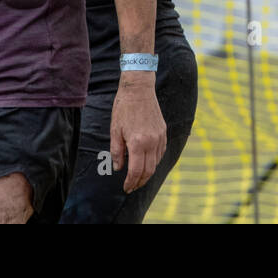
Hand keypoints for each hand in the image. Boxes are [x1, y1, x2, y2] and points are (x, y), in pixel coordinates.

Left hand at [109, 76, 166, 193]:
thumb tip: (118, 168)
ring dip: (148, 173)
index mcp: (138, 143)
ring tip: (139, 178)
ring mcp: (159, 137)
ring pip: (157, 162)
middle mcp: (151, 142)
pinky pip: (161, 152)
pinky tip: (148, 163)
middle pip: (149, 170)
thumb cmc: (123, 108)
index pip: (136, 171)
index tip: (126, 188)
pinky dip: (155, 161)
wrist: (138, 89)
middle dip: (140, 182)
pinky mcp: (163, 131)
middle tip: (132, 187)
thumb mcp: (115, 130)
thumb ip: (117, 151)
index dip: (131, 182)